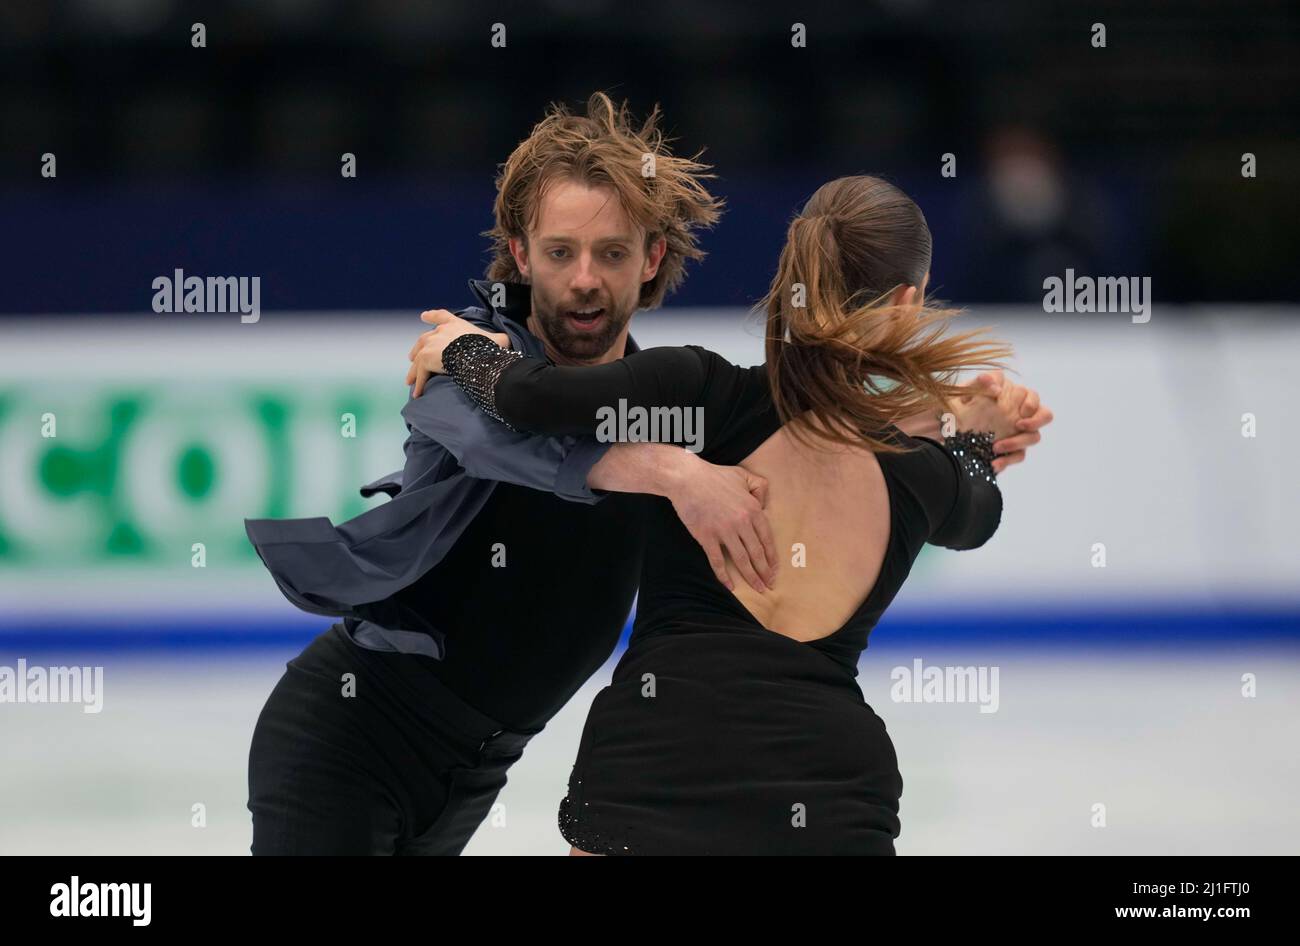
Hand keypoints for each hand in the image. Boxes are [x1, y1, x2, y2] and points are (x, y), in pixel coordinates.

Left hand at [405, 309, 510, 396]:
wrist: (475, 355)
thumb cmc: (487, 347)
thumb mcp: (498, 340)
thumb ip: (499, 339)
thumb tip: (507, 341)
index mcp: (454, 324)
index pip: (441, 316)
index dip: (432, 316)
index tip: (424, 316)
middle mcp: (439, 332)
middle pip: (423, 340)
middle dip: (417, 349)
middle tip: (412, 358)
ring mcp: (430, 345)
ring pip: (418, 359)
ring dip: (414, 371)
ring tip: (410, 381)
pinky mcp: (425, 359)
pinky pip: (421, 375)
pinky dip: (419, 384)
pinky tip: (418, 394)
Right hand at [666, 455, 776, 593]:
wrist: (687, 478)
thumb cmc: (714, 476)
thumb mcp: (743, 475)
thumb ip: (760, 487)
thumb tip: (765, 505)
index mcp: (753, 509)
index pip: (767, 538)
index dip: (772, 556)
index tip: (775, 569)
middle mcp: (742, 522)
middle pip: (757, 553)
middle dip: (765, 571)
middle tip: (769, 584)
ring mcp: (724, 531)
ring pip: (741, 560)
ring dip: (751, 577)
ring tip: (758, 588)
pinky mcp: (707, 537)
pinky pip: (717, 561)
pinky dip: (724, 576)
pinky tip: (730, 586)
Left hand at [951, 371, 1053, 472]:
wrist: (937, 432)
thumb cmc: (951, 407)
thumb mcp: (960, 393)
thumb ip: (978, 384)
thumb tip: (996, 388)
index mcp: (1009, 395)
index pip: (1030, 395)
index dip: (1030, 402)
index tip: (1019, 410)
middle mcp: (1016, 413)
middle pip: (1043, 414)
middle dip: (1036, 420)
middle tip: (1020, 424)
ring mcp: (1015, 433)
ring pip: (1034, 437)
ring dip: (1018, 442)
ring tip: (996, 448)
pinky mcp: (1009, 451)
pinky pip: (1018, 457)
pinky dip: (1008, 461)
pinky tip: (993, 465)